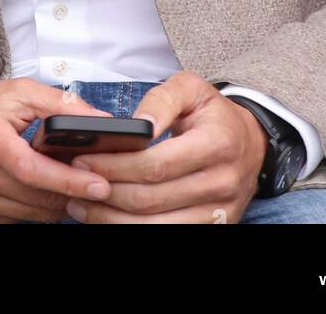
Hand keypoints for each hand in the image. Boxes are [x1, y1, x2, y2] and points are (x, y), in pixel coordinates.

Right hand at [0, 78, 115, 223]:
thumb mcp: (15, 92)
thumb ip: (59, 104)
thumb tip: (99, 121)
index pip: (33, 168)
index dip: (69, 179)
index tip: (99, 183)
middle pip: (35, 197)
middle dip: (68, 193)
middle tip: (91, 183)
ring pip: (27, 216)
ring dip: (52, 205)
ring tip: (64, 187)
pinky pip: (10, 225)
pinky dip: (29, 213)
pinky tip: (35, 195)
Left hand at [62, 70, 267, 223]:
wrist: (250, 142)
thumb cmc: (213, 114)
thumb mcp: (191, 88)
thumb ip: (161, 101)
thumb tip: (137, 125)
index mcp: (217, 143)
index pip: (158, 164)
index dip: (117, 166)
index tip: (85, 160)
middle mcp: (222, 182)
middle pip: (152, 199)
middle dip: (107, 193)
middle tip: (75, 183)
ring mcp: (220, 211)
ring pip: (156, 226)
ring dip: (113, 220)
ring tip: (82, 206)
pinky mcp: (214, 227)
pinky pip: (169, 236)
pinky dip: (134, 230)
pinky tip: (109, 219)